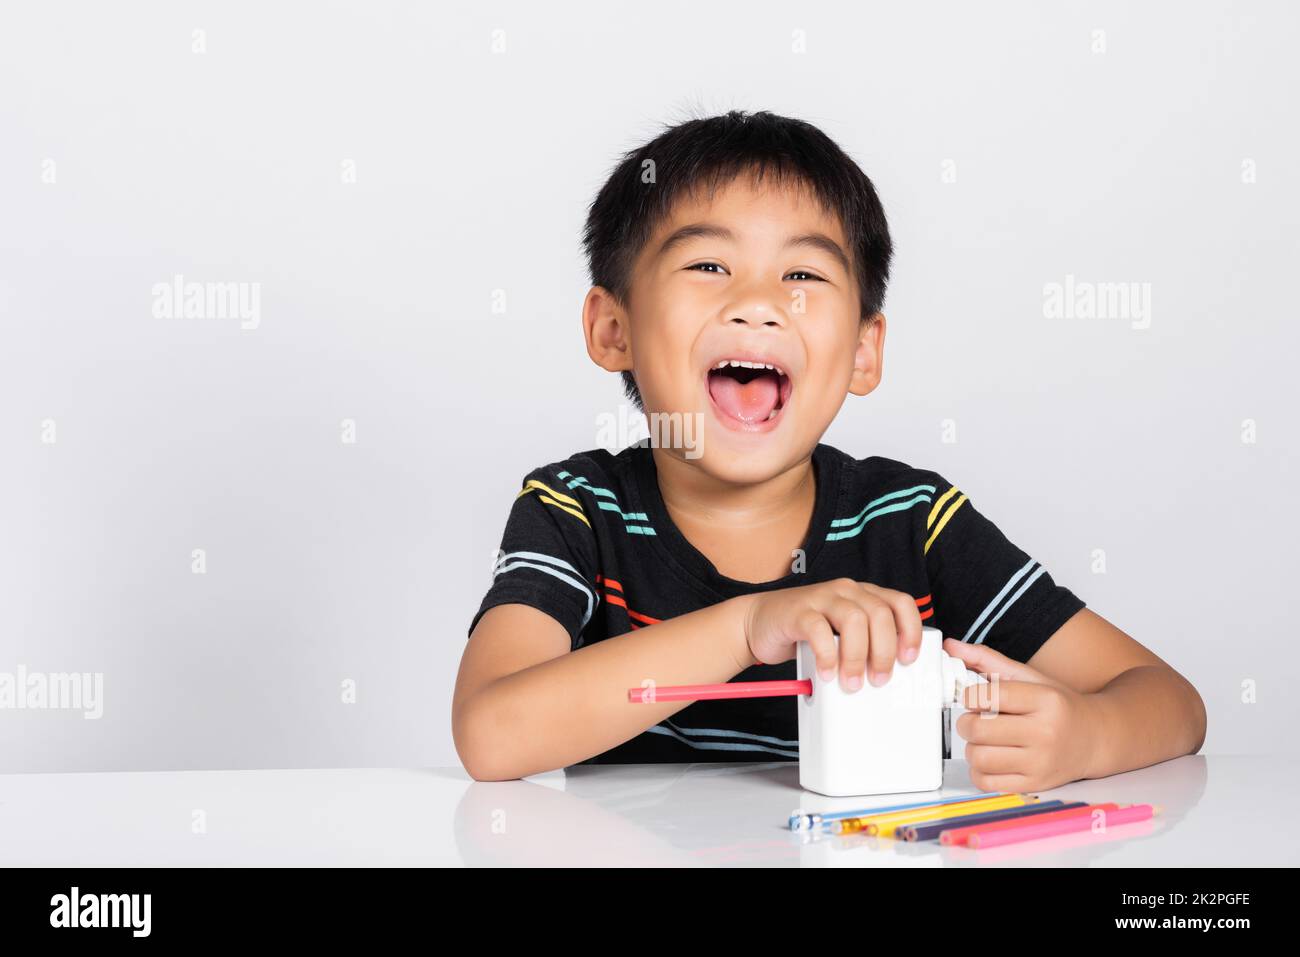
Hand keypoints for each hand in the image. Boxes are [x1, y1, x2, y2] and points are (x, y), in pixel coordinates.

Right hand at [741, 578, 923, 691]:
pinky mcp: (798, 611)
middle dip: (884, 653)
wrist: (760, 622)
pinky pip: (819, 630)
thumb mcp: (843, 636)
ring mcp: (821, 598)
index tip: (908, 659)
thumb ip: (865, 645)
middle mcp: (846, 591)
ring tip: (850, 682)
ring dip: (857, 657)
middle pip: (880, 615)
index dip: (911, 631)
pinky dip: (827, 656)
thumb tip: (892, 676)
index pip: (900, 603)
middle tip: (878, 680)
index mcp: (863, 595)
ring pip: (855, 619)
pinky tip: (826, 673)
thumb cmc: (806, 633)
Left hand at [945, 637, 1101, 791]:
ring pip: (979, 757)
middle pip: (978, 729)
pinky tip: (991, 759)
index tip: (974, 698)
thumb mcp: (1029, 677)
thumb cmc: (1059, 707)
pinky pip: (986, 783)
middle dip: (967, 722)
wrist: (1095, 738)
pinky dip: (979, 771)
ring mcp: (1040, 762)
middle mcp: (1045, 733)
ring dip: (972, 748)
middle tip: (975, 720)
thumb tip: (952, 646)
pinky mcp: (1034, 784)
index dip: (970, 696)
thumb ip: (988, 660)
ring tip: (985, 740)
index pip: (988, 696)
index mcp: (1045, 701)